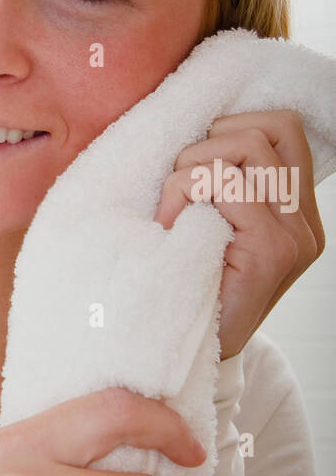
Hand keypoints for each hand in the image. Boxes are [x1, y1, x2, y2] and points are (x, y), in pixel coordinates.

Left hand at [154, 110, 324, 359]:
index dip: (232, 126)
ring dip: (187, 172)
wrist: (178, 351)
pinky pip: (223, 185)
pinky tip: (170, 228)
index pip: (282, 127)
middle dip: (203, 150)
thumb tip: (200, 124)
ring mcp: (294, 239)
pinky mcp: (272, 253)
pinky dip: (183, 194)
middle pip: (260, 132)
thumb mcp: (206, 222)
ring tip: (171, 215)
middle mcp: (305, 223)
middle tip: (177, 195)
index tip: (197, 167)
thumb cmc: (181, 281)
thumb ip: (220, 181)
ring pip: (241, 151)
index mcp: (295, 210)